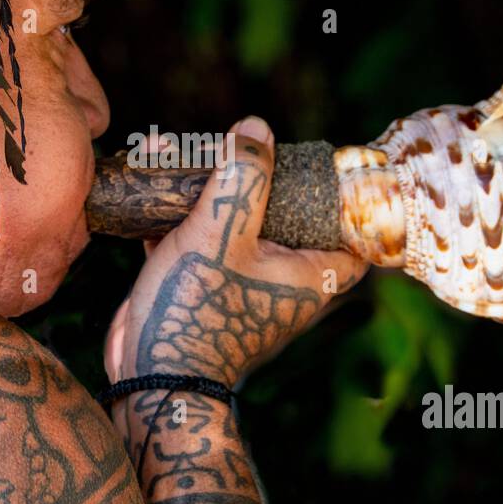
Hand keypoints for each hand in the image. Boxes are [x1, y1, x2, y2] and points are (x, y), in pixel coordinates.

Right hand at [104, 116, 367, 388]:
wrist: (150, 375)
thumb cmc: (196, 311)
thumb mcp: (221, 232)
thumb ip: (243, 177)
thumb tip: (257, 128)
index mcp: (310, 272)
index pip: (351, 230)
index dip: (344, 195)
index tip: (322, 162)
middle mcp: (283, 278)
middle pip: (286, 214)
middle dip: (258, 174)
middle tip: (241, 143)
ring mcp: (241, 281)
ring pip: (237, 221)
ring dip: (210, 187)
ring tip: (183, 149)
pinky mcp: (202, 283)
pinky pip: (200, 237)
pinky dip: (181, 211)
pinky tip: (156, 176)